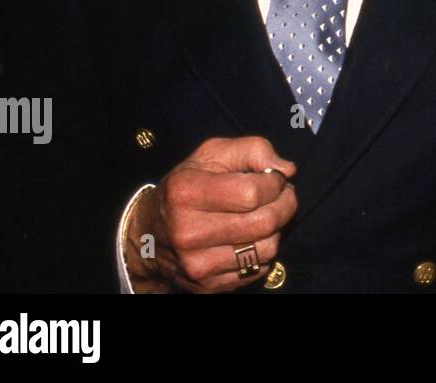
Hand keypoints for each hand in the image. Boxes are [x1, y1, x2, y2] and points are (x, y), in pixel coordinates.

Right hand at [123, 136, 296, 292]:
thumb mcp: (212, 154)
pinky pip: (258, 269)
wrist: (147, 236)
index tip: (276, 179)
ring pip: (267, 249)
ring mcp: (197, 264)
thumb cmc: (187, 186)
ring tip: (265, 215)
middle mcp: (188, 232)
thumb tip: (287, 169)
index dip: (275, 183)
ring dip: (276, 230)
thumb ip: (253, 150)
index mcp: (186, 193)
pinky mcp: (207, 285)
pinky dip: (263, 251)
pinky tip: (250, 237)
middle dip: (286, 205)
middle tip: (284, 195)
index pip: (252, 193)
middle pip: (264, 223)